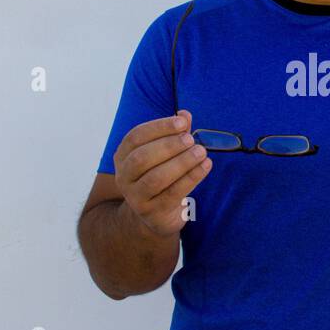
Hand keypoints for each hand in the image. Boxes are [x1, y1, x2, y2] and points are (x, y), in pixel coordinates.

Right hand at [112, 109, 211, 236]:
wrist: (155, 215)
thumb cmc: (162, 176)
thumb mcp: (165, 154)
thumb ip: (174, 134)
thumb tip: (185, 114)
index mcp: (123, 156)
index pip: (136, 137)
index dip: (159, 127)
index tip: (182, 122)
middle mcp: (124, 176)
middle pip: (142, 158)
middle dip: (169, 146)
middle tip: (191, 139)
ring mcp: (135, 197)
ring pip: (156, 178)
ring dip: (181, 163)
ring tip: (201, 152)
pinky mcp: (152, 212)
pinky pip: (172, 194)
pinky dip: (191, 178)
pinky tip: (205, 166)